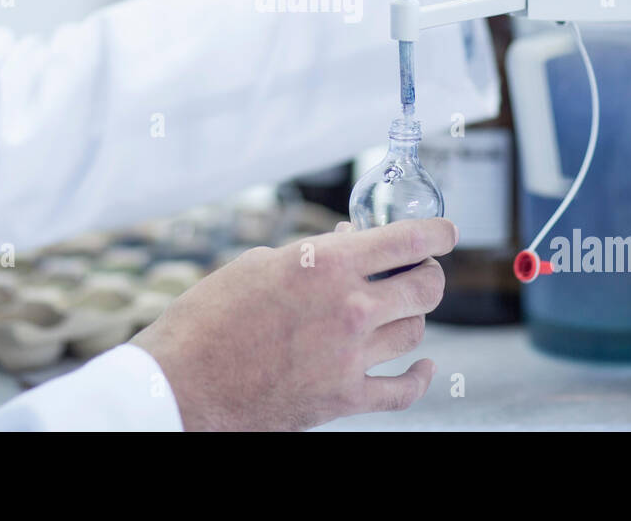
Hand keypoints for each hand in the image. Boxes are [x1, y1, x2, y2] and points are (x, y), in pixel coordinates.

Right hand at [129, 218, 457, 430]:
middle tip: (422, 273)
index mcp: (325, 264)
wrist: (182, 384)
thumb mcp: (256, 266)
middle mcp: (349, 307)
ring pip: (415, 332)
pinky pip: (403, 389)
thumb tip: (348, 243)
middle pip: (425, 288)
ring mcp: (350, 357)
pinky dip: (420, 377)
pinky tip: (424, 367)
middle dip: (428, 275)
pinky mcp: (344, 399)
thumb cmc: (208, 317)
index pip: (408, 240)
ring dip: (413, 318)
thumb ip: (310, 254)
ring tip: (400, 312)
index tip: (448, 232)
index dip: (438, 232)